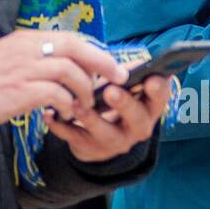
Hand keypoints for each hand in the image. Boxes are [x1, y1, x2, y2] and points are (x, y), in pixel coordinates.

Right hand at [0, 30, 123, 131]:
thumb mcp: (7, 58)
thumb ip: (33, 58)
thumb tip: (61, 66)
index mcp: (27, 39)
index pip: (71, 38)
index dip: (94, 51)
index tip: (109, 65)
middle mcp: (29, 49)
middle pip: (77, 48)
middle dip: (102, 63)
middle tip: (117, 78)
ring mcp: (25, 69)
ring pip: (71, 71)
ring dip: (84, 90)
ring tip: (85, 105)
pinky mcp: (22, 91)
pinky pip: (57, 94)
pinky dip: (68, 105)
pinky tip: (67, 114)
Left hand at [44, 68, 170, 162]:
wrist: (96, 136)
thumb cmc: (112, 100)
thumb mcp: (123, 86)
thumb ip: (127, 73)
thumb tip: (139, 59)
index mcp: (148, 107)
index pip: (159, 98)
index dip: (158, 89)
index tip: (152, 78)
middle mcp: (137, 127)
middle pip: (136, 118)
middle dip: (124, 104)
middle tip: (111, 91)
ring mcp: (114, 141)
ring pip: (106, 133)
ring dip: (91, 117)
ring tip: (78, 104)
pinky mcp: (90, 149)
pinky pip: (74, 138)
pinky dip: (61, 126)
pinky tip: (50, 114)